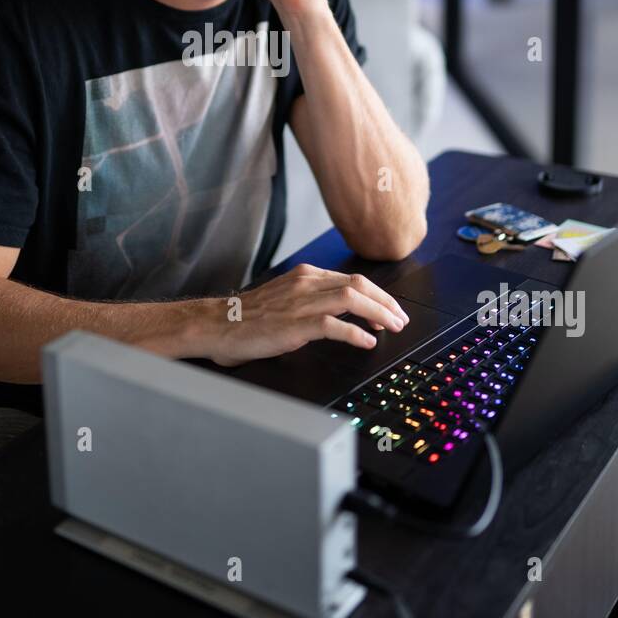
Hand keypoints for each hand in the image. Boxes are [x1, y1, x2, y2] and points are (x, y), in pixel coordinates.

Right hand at [207, 263, 409, 368]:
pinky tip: (366, 341)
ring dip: (379, 314)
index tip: (390, 310)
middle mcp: (305, 283)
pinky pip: (334, 326)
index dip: (377, 295)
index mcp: (304, 275)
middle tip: (400, 319)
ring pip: (352, 300)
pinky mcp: (295, 325)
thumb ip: (310, 298)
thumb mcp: (284, 298)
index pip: (351, 279)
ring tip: (392, 328)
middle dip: (386, 302)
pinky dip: (356, 333)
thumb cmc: (248, 317)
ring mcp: (301, 303)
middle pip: (359, 285)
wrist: (218, 324)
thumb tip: (340, 313)